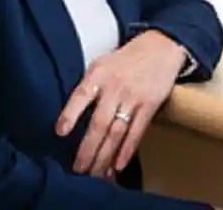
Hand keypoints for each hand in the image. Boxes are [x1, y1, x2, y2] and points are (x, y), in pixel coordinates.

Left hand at [56, 30, 186, 177]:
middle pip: (99, 123)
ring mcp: (134, 97)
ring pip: (117, 132)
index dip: (70, 114)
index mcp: (99, 75)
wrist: (162, 46)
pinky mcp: (151, 104)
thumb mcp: (102, 64)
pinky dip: (128, 150)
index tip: (60, 133)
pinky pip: (137, 131)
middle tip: (78, 170)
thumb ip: (88, 87)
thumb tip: (71, 119)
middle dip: (87, 150)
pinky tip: (119, 165)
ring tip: (96, 175)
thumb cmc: (126, 59)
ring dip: (105, 156)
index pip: (80, 96)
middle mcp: (115, 87)